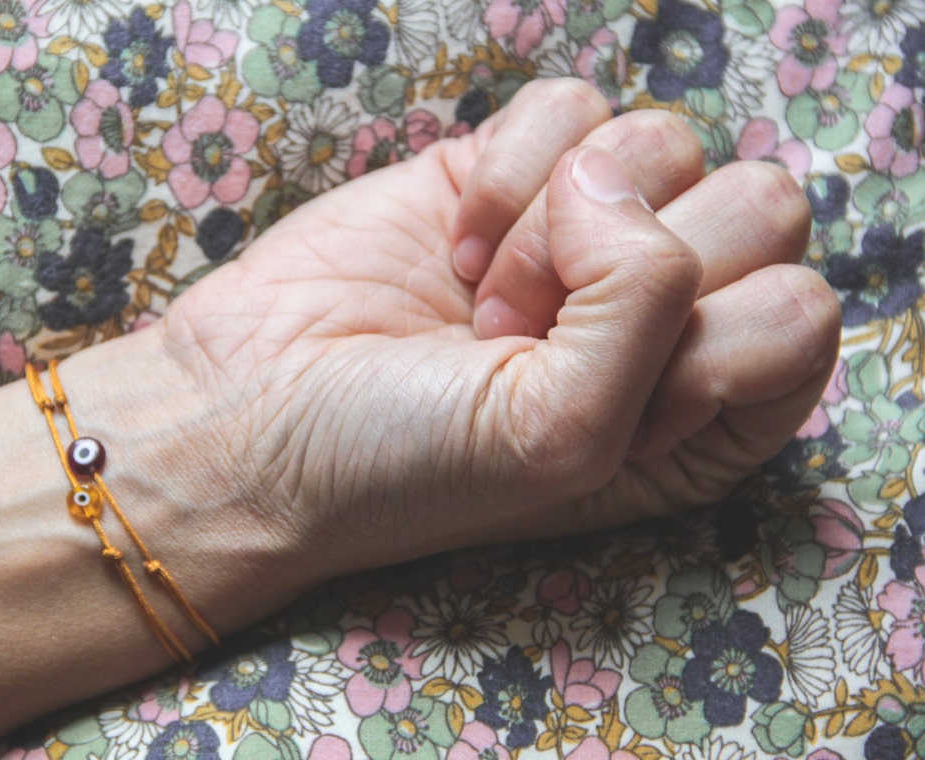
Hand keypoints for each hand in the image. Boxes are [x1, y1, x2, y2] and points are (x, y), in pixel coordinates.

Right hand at [160, 78, 840, 579]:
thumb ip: (646, 306)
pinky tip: (458, 244)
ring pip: (669, 143)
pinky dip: (507, 167)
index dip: (693, 337)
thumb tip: (613, 180)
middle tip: (520, 335)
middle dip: (628, 269)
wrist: (255, 419)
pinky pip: (574, 105)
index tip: (582, 388)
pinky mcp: (517, 172)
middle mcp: (663, 319)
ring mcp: (592, 236)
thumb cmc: (405, 462)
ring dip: (556, 222)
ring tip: (481, 298)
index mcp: (707, 413)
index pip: (798, 312)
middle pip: (760, 207)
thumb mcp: (560, 434)